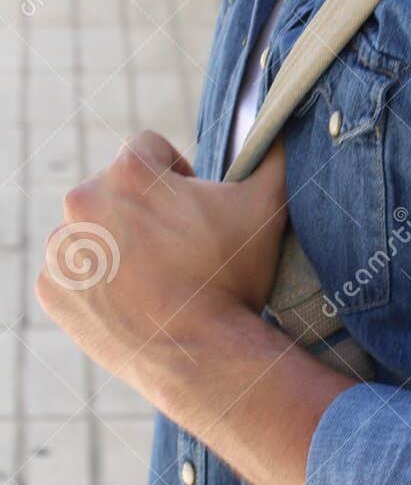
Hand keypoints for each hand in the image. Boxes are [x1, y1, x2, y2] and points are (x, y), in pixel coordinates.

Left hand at [34, 130, 288, 399]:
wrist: (200, 356)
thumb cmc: (232, 277)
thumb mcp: (267, 204)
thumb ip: (274, 154)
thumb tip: (284, 128)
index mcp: (129, 172)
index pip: (149, 148)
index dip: (177, 173)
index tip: (192, 208)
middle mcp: (84, 201)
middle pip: (114, 186)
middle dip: (142, 207)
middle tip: (176, 246)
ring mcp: (63, 249)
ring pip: (90, 227)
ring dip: (115, 240)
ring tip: (153, 274)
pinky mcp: (52, 289)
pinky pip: (71, 270)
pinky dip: (94, 279)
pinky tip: (130, 296)